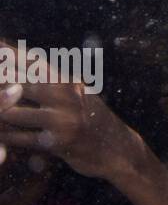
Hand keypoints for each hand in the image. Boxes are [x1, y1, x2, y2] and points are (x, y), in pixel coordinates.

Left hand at [0, 44, 140, 180]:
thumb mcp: (79, 95)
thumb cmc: (92, 120)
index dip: (10, 54)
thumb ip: (55, 81)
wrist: (118, 149)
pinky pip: (21, 139)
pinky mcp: (59, 142)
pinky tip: (0, 137)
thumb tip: (29, 60)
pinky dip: (6, 138)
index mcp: (68, 82)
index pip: (33, 62)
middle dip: (0, 81)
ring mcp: (63, 118)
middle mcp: (67, 95)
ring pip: (13, 113)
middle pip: (19, 83)